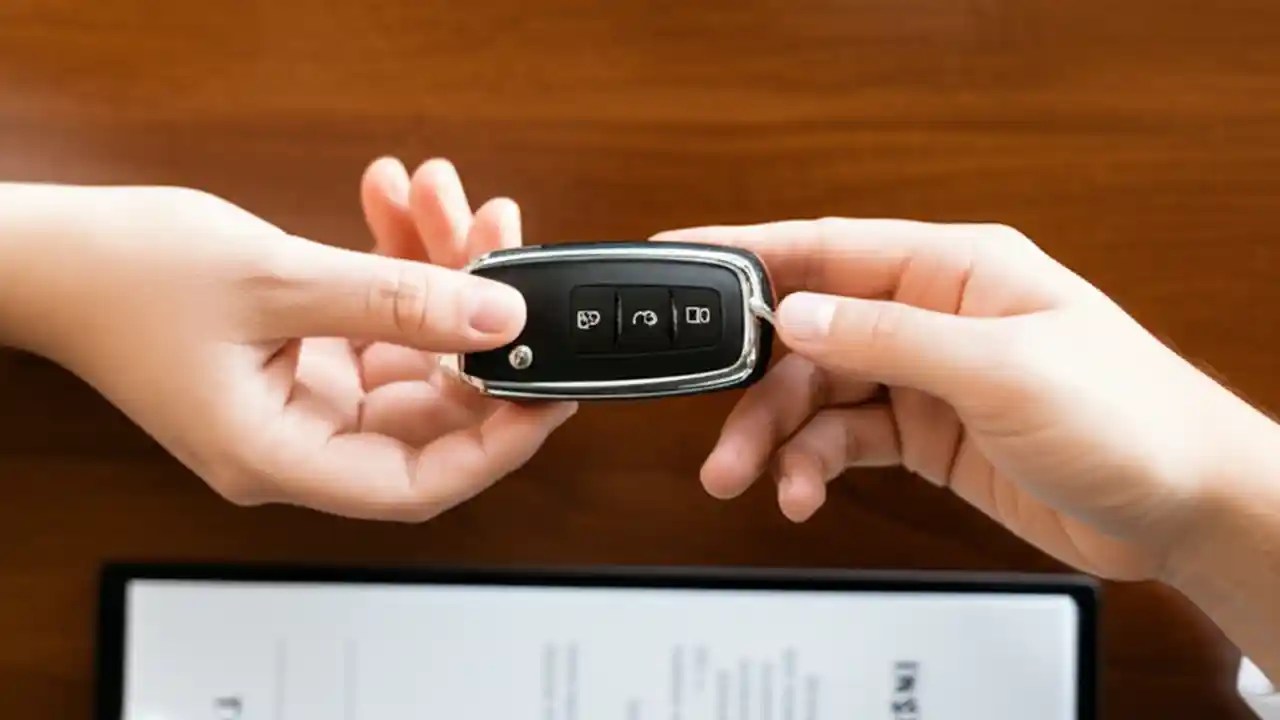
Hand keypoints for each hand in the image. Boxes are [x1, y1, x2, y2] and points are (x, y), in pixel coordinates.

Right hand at [8, 159, 575, 520]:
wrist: (51, 250)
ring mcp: (302, 396)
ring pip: (411, 350)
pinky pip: (378, 320)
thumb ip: (397, 301)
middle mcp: (297, 439)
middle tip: (503, 248)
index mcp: (277, 456)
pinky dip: (397, 266)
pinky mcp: (302, 355)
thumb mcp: (278, 281)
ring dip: (439, 272)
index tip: (549, 389)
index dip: (498, 444)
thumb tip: (497, 316)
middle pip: (429, 404)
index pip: (419, 482)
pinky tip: (399, 206)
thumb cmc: (121, 278)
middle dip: (474, 322)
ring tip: (448, 200)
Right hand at [654, 218, 1275, 579]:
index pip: (831, 248)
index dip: (752, 253)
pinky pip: (842, 440)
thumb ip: (888, 339)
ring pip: (817, 394)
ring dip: (775, 435)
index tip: (685, 258)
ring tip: (747, 475)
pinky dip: (813, 465)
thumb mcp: (999, 368)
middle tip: (716, 421)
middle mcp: (931, 316)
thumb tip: (798, 314)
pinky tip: (803, 492)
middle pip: (810, 334)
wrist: (1182, 506)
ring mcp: (925, 377)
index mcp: (954, 269)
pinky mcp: (925, 433)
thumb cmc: (1129, 414)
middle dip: (755, 380)